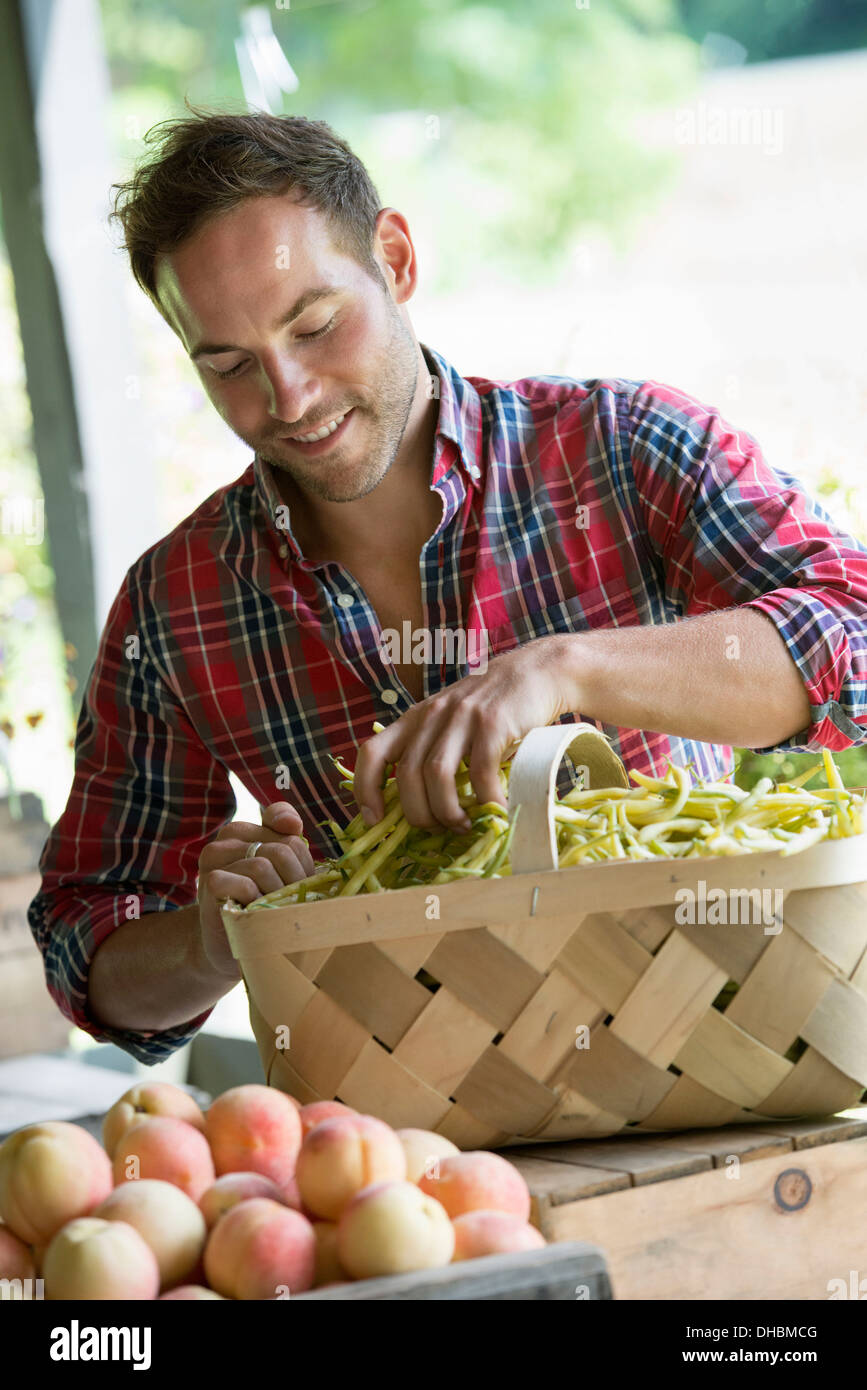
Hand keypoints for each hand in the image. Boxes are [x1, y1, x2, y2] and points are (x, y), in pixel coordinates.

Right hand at [196, 801, 315, 976]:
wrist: (228, 944)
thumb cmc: (261, 905)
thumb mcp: (282, 873)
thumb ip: (290, 841)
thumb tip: (292, 823)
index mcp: (245, 830)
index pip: (287, 827)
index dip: (301, 859)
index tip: (299, 881)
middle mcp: (227, 839)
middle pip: (282, 849)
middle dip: (295, 881)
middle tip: (289, 904)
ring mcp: (214, 859)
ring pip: (264, 866)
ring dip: (277, 895)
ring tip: (273, 911)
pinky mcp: (210, 883)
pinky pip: (245, 884)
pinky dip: (257, 903)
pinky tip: (255, 915)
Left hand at [352, 637, 571, 831]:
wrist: (538, 671)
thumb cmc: (495, 706)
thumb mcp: (453, 721)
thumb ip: (434, 751)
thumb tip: (421, 806)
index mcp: (415, 718)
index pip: (372, 752)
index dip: (365, 789)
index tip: (374, 818)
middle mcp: (432, 715)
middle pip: (407, 775)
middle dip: (418, 814)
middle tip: (438, 830)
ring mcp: (462, 717)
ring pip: (437, 776)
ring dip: (447, 811)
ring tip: (463, 825)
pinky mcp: (493, 723)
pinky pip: (480, 774)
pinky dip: (485, 800)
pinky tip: (495, 810)